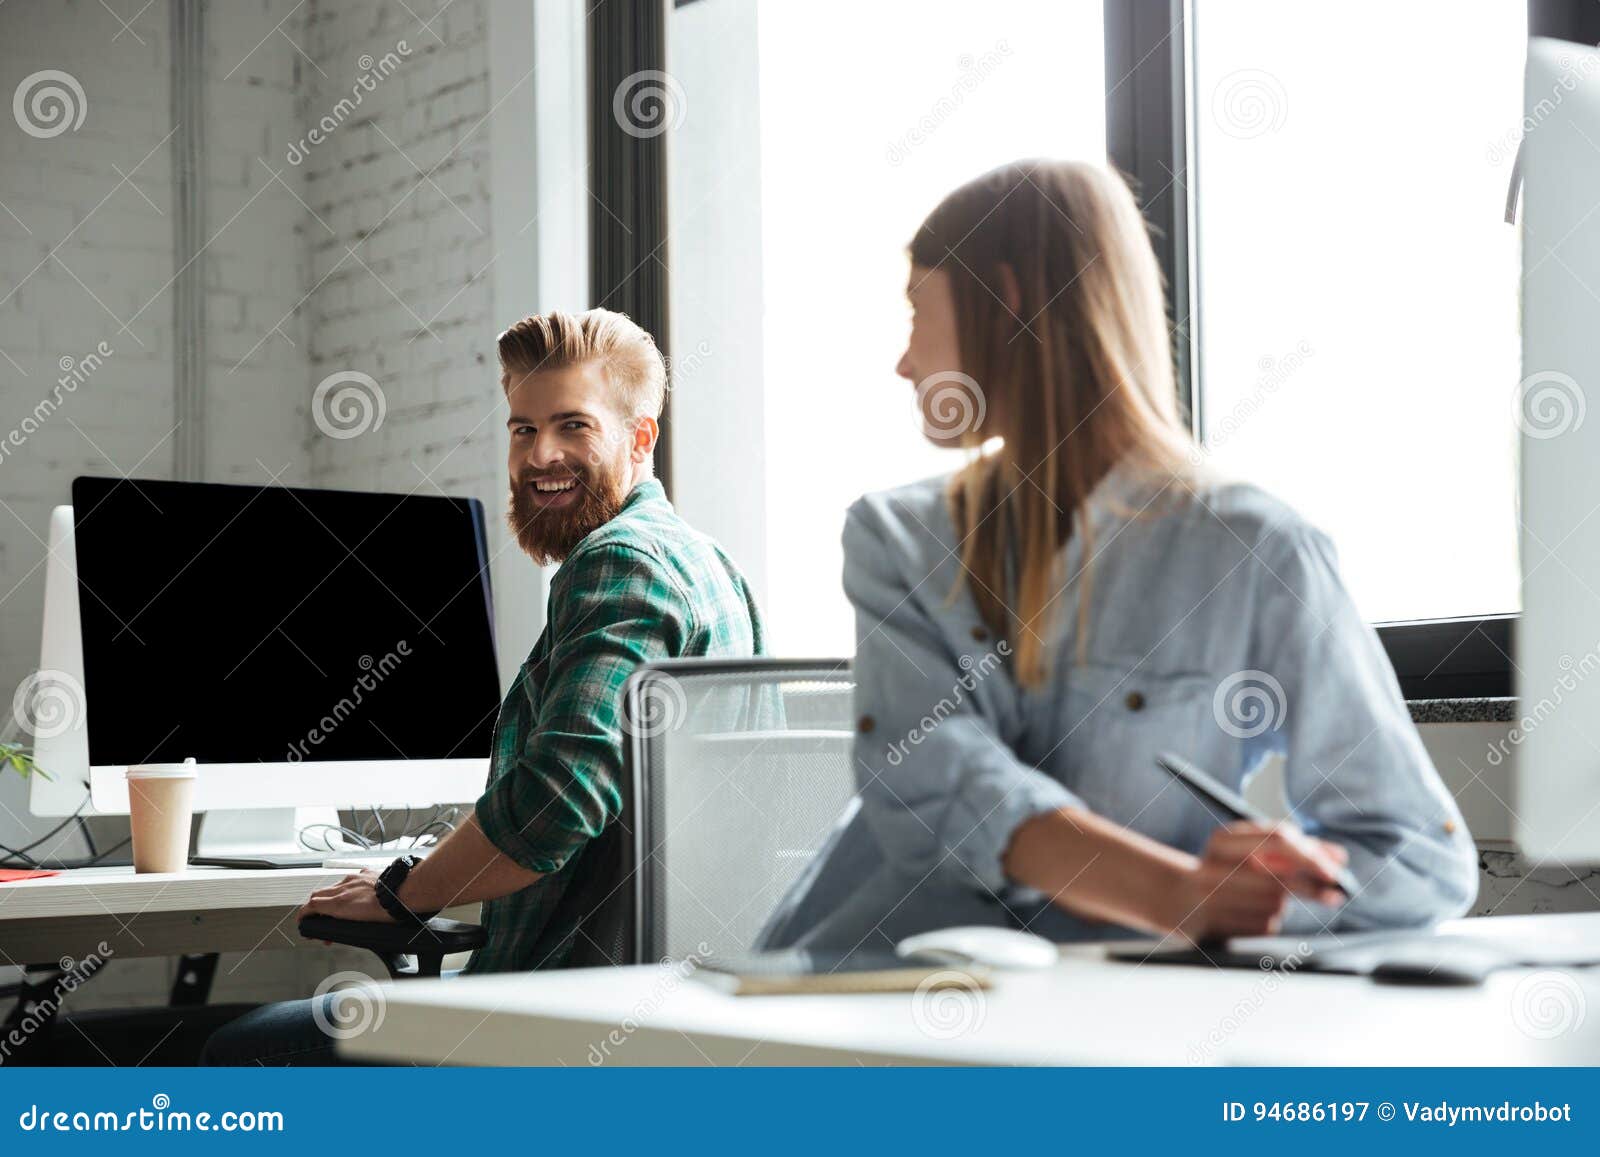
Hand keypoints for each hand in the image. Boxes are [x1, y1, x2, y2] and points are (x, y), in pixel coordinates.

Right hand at [296, 870, 395, 924]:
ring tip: (337, 909)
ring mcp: (355, 878)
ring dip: (330, 897)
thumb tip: (332, 932)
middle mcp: (344, 887)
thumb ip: (340, 925)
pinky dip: (347, 888)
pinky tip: (355, 895)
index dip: (303, 914)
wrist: (404, 894)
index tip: (302, 920)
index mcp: (339, 903)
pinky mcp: (366, 874)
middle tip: (318, 918)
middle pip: (318, 894)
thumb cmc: (387, 913)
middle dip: (314, 907)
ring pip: (333, 886)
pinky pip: (351, 879)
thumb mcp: (358, 927)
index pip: (311, 905)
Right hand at [1169, 822, 1348, 942]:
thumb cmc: (1221, 867)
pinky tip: (1246, 912)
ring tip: (1259, 896)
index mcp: (1222, 839)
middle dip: (1313, 885)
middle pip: (1281, 876)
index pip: (1279, 839)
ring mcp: (1215, 900)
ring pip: (1277, 903)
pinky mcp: (1218, 927)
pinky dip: (1267, 919)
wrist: (1173, 896)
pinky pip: (1265, 924)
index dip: (1313, 853)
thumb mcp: (1242, 847)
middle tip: (1336, 892)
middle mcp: (1215, 867)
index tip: (1337, 865)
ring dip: (1282, 902)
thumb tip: (1337, 857)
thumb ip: (1286, 848)